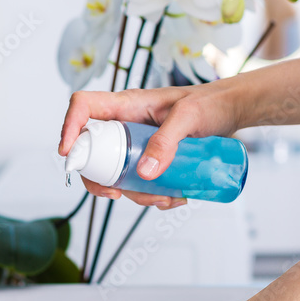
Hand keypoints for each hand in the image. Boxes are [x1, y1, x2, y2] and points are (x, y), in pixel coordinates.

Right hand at [60, 83, 242, 208]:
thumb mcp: (189, 118)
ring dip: (135, 194)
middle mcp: (125, 125)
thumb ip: (167, 141)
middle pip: (92, 152)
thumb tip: (143, 173)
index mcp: (127, 105)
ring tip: (165, 198)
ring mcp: (136, 144)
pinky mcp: (150, 160)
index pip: (84, 107)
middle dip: (100, 180)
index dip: (69, 126)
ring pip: (117, 174)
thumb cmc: (210, 102)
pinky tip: (174, 196)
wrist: (231, 111)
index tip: (69, 153)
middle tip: (116, 195)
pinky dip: (153, 196)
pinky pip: (140, 183)